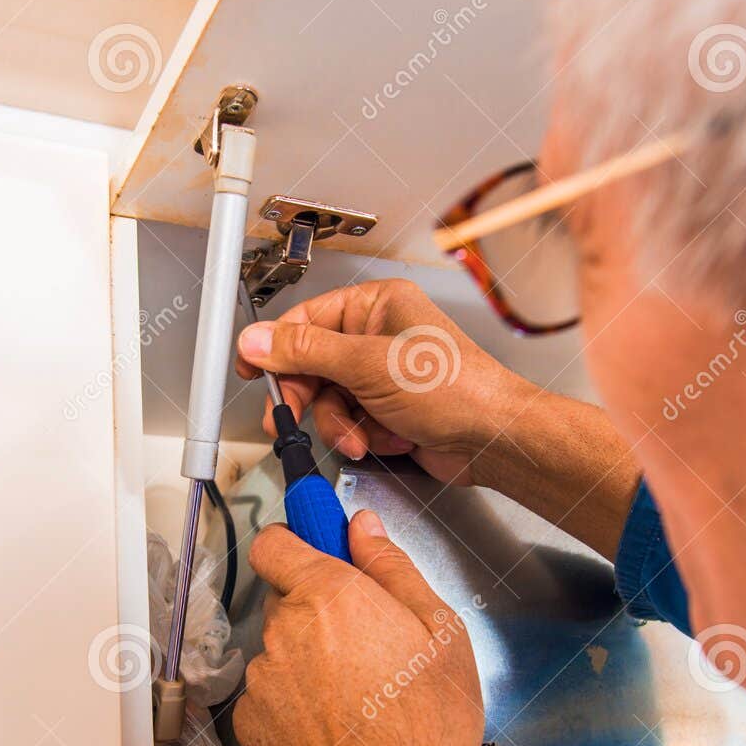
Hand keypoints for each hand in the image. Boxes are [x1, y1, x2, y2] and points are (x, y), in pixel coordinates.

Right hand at [235, 278, 521, 484]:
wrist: (493, 439)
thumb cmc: (455, 389)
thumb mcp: (367, 365)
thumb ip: (305, 352)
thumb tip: (258, 340)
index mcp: (377, 306)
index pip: (307, 320)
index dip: (276, 347)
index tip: (252, 370)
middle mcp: (378, 336)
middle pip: (312, 366)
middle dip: (308, 398)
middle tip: (290, 418)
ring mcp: (383, 376)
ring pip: (328, 402)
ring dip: (338, 425)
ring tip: (359, 437)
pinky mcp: (388, 411)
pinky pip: (350, 423)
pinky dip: (361, 437)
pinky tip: (384, 440)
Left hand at [235, 510, 483, 745]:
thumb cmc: (428, 727)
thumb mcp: (439, 632)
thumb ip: (393, 569)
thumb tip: (365, 528)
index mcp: (328, 594)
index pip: (279, 542)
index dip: (298, 545)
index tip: (318, 551)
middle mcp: (283, 630)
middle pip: (286, 600)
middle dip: (318, 613)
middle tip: (366, 645)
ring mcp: (261, 679)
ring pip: (279, 652)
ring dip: (307, 663)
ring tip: (358, 698)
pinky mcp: (249, 723)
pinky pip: (269, 697)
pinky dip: (293, 706)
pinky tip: (336, 727)